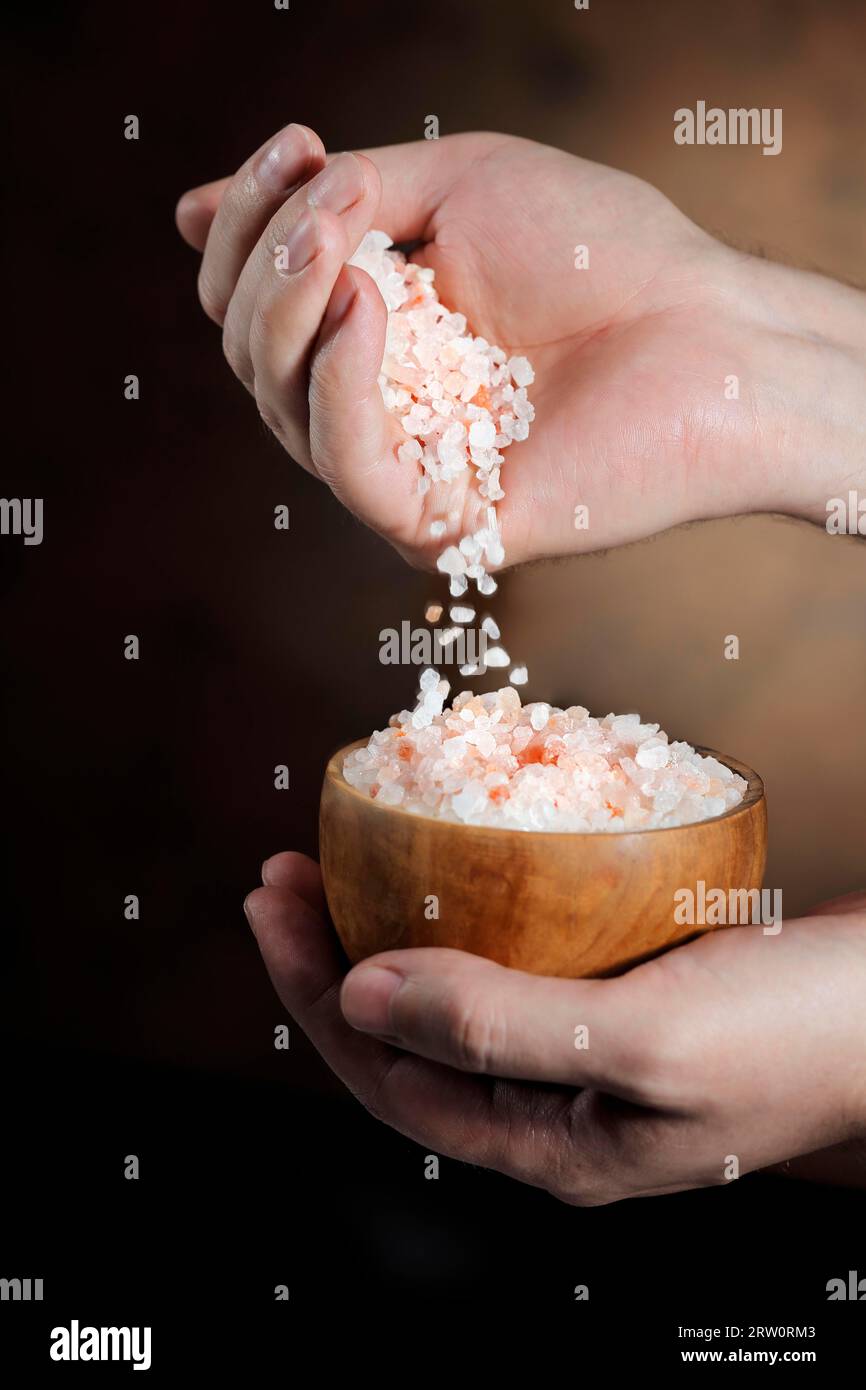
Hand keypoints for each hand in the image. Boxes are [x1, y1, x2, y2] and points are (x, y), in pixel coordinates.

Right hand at [177, 125, 865, 569]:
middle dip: (267, 263)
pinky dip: (338, 384)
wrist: (708, 333)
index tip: (297, 142)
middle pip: (252, 353)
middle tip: (324, 199)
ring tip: (338, 241)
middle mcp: (375, 408)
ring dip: (290, 310)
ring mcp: (403, 471)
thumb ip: (338, 199)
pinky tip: (367, 310)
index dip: (249, 221)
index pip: (258, 297)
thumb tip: (188, 211)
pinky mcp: (438, 526)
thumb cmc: (604, 253)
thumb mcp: (457, 188)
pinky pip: (346, 469)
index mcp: (374, 335)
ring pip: (280, 407)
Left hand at [244, 853, 865, 1203]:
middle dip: (334, 962)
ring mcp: (591, 1058)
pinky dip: (470, 920)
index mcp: (550, 1146)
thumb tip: (363, 998)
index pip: (390, 1079)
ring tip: (343, 866)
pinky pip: (516, 966)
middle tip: (285, 875)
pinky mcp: (623, 1004)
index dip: (316, 996)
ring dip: (393, 936)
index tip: (274, 906)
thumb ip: (494, 1027)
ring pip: (458, 1002)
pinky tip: (456, 874)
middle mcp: (559, 1110)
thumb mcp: (638, 1039)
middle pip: (410, 1044)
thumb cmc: (795, 1033)